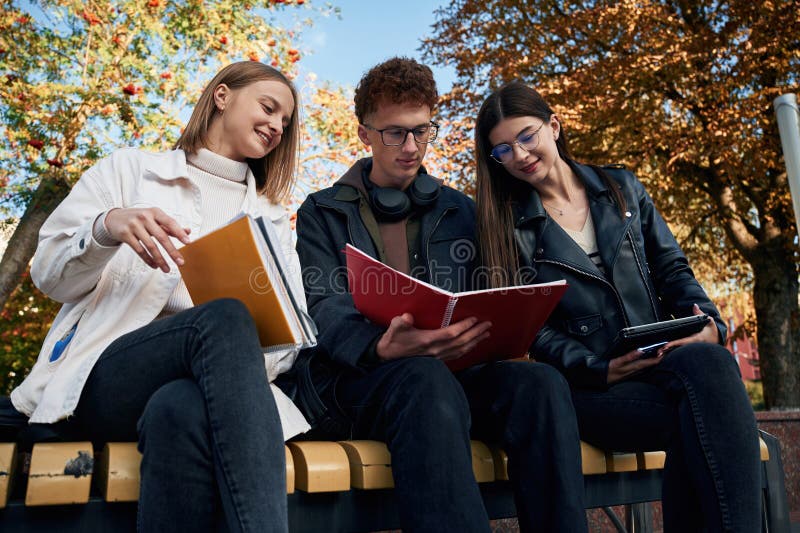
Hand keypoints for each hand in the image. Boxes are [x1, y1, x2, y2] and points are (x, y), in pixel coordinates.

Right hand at [104, 207, 190, 271]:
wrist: (115, 218)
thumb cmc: (140, 219)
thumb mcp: (154, 218)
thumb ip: (170, 226)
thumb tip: (188, 232)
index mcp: (155, 212)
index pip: (170, 222)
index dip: (179, 232)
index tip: (188, 242)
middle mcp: (145, 217)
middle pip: (161, 237)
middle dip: (172, 251)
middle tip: (180, 262)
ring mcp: (134, 225)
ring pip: (150, 246)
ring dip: (160, 259)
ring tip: (167, 269)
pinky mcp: (125, 234)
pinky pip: (139, 250)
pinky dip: (148, 259)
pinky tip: (155, 265)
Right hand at [375, 313, 491, 361]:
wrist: (387, 357)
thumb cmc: (392, 340)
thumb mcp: (394, 328)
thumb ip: (400, 322)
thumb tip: (407, 317)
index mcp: (427, 340)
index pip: (451, 333)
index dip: (464, 326)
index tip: (475, 319)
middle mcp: (435, 350)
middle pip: (461, 342)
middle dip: (476, 333)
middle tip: (488, 325)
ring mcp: (437, 357)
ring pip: (461, 350)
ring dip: (475, 341)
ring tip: (486, 334)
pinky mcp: (437, 360)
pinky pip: (457, 355)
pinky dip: (467, 349)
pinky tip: (473, 344)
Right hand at [607, 347, 662, 383]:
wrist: (601, 379)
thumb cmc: (609, 370)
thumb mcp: (618, 362)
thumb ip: (629, 357)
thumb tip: (641, 351)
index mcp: (635, 367)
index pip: (651, 362)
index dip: (659, 357)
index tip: (667, 352)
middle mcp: (636, 370)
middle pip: (651, 364)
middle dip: (659, 358)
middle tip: (666, 352)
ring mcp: (634, 372)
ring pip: (647, 366)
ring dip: (653, 361)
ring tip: (659, 355)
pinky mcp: (630, 373)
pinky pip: (642, 368)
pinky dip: (646, 363)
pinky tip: (646, 361)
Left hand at [657, 304, 717, 353]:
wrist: (718, 343)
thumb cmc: (713, 332)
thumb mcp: (709, 322)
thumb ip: (701, 314)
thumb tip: (694, 305)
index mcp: (696, 339)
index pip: (682, 342)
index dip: (673, 344)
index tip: (665, 345)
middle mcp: (692, 346)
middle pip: (677, 349)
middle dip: (668, 351)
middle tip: (658, 352)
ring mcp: (690, 350)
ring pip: (677, 352)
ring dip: (668, 354)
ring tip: (658, 355)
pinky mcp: (689, 352)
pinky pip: (679, 353)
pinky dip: (671, 354)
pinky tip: (663, 355)